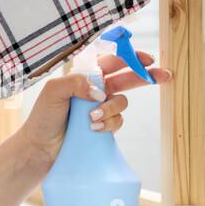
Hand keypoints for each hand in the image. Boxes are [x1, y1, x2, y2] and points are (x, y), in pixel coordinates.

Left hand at [15, 50, 172, 168]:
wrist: (40, 148)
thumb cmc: (43, 117)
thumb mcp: (53, 91)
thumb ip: (76, 82)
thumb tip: (100, 91)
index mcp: (84, 75)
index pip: (111, 61)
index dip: (130, 57)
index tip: (147, 59)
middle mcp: (95, 89)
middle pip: (126, 78)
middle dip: (146, 76)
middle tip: (164, 75)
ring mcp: (100, 108)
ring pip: (121, 102)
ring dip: (111, 109)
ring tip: (92, 119)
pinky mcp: (103, 126)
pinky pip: (117, 121)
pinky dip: (108, 123)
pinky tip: (93, 129)